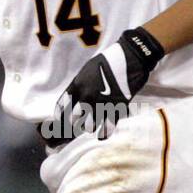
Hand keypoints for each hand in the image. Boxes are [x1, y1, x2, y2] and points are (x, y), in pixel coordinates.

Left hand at [50, 26, 163, 143]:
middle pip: (74, 120)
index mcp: (78, 85)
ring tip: (92, 124)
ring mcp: (101, 104)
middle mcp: (87, 96)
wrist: (132, 57)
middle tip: (78, 122)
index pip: (62, 106)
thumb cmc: (109, 61)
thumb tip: (75, 98)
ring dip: (89, 126)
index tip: (60, 119)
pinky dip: (103, 134)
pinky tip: (102, 135)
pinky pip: (107, 129)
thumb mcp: (87, 69)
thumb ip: (79, 85)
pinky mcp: (116, 109)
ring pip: (89, 127)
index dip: (60, 114)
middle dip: (75, 122)